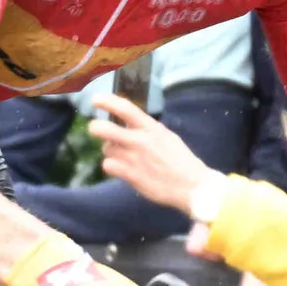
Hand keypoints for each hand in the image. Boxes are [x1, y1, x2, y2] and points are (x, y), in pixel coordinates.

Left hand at [91, 94, 217, 214]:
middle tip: (94, 128)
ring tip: (122, 156)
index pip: (126, 109)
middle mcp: (140, 141)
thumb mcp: (167, 137)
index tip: (96, 99)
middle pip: (105, 129)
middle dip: (95, 127)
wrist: (192, 186)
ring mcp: (134, 159)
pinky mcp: (131, 176)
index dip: (107, 101)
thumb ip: (147, 130)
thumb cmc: (181, 161)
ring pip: (106, 149)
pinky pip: (108, 166)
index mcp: (152, 128)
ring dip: (110, 151)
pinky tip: (121, 169)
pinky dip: (111, 167)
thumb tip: (129, 124)